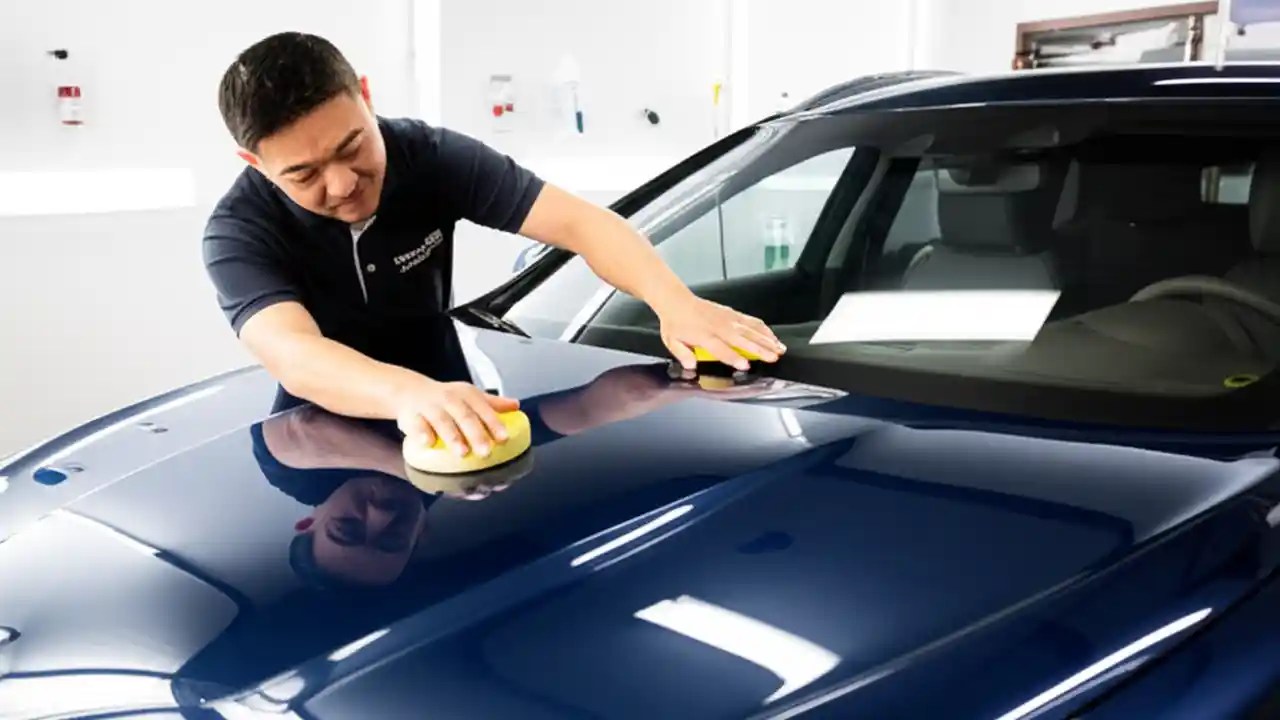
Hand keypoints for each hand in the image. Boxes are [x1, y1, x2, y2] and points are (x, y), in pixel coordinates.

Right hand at [395, 379, 519, 457]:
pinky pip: (417, 425)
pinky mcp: (412, 417)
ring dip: (452, 436)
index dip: (494, 423)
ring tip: (462, 453)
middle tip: (486, 452)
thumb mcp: (469, 396)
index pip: (484, 409)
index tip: (504, 438)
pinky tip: (428, 443)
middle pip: (465, 417)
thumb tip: (516, 405)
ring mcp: (431, 408)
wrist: (410, 391)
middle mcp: (450, 400)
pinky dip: (422, 433)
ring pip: (442, 421)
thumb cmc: (445, 397)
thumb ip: (492, 403)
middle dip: (476, 434)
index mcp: (467, 396)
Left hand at [655, 294, 786, 370]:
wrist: (677, 300)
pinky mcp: (732, 313)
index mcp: (704, 335)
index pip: (721, 348)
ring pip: (751, 329)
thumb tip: (691, 365)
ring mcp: (727, 319)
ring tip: (780, 348)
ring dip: (767, 339)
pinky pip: (750, 321)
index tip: (746, 365)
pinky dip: (763, 328)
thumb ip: (682, 354)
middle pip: (742, 339)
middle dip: (760, 348)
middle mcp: (719, 326)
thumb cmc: (675, 323)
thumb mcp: (671, 341)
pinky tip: (772, 336)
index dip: (734, 357)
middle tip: (774, 357)